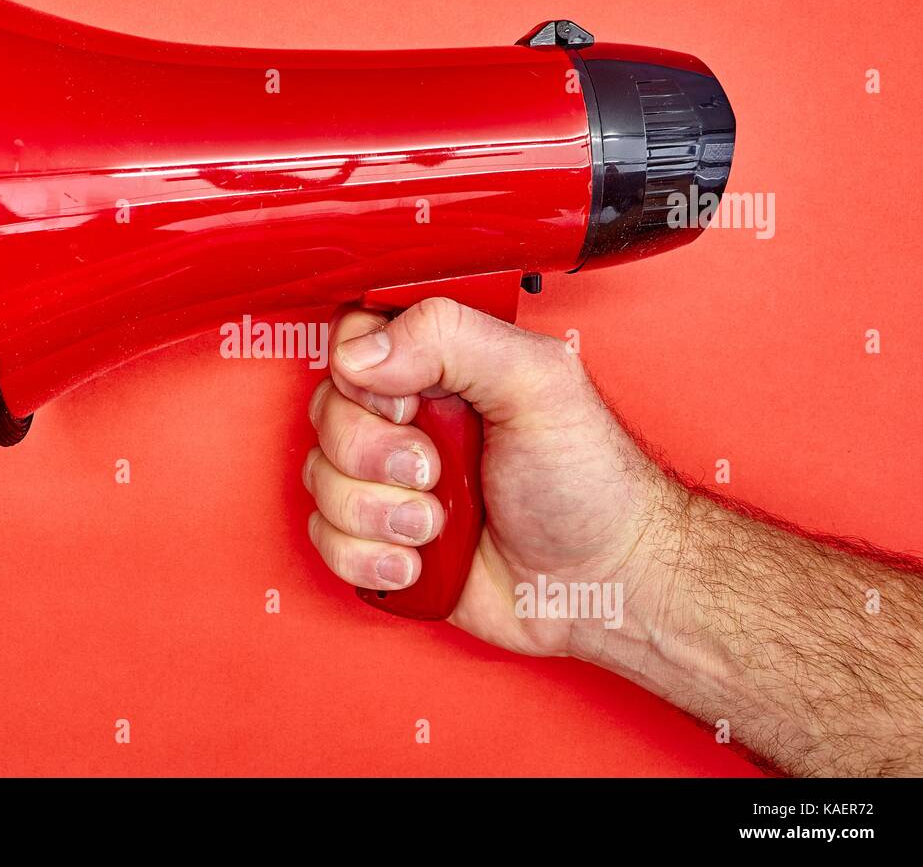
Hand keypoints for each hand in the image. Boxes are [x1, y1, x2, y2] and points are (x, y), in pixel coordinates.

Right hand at [304, 297, 672, 655]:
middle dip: (374, 457)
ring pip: (320, 482)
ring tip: (435, 524)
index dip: (361, 377)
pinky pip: (328, 540)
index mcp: (443, 368)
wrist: (602, 584)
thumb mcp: (537, 384)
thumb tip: (362, 351)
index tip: (406, 406)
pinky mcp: (382, 540)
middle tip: (432, 472)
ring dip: (378, 514)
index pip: (354, 341)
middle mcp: (409, 421)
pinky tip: (418, 559)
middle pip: (328, 416)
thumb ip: (453, 339)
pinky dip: (369, 557)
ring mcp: (391, 482)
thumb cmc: (589, 484)